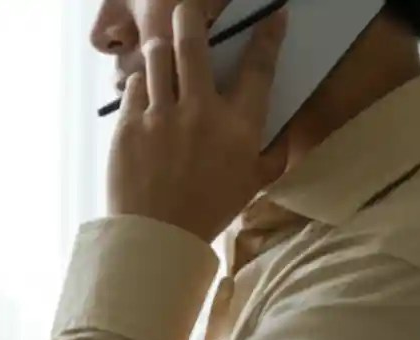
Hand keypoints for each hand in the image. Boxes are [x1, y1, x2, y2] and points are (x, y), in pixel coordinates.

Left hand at [107, 0, 287, 239]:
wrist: (157, 237)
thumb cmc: (209, 210)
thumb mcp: (254, 184)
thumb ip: (275, 153)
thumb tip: (291, 129)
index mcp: (238, 126)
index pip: (258, 67)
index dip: (268, 35)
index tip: (274, 15)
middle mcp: (200, 113)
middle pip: (193, 44)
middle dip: (190, 17)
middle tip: (187, 10)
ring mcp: (160, 117)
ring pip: (157, 58)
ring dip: (162, 49)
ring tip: (163, 51)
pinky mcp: (128, 126)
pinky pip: (134, 87)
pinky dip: (141, 85)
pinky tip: (145, 92)